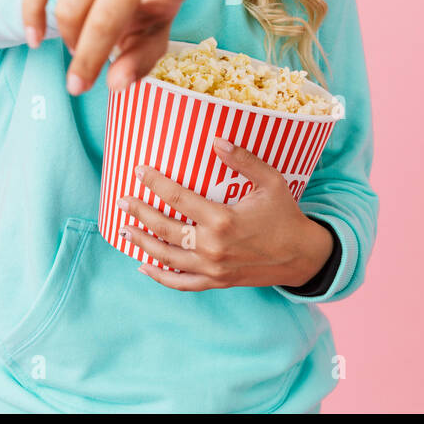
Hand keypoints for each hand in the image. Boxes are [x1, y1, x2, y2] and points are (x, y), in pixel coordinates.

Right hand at [20, 0, 193, 95]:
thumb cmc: (138, 7)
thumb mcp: (148, 36)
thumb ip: (138, 61)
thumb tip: (116, 84)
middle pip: (105, 19)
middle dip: (88, 59)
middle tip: (78, 85)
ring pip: (70, 9)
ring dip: (70, 38)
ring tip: (78, 45)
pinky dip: (33, 14)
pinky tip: (35, 37)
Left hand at [117, 137, 334, 290]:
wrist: (302, 256)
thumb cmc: (285, 215)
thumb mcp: (271, 182)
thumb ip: (243, 160)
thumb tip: (216, 140)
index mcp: (223, 220)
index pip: (178, 199)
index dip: (155, 184)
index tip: (139, 171)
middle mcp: (212, 247)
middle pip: (164, 229)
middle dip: (139, 213)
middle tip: (121, 199)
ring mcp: (212, 268)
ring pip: (166, 258)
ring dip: (141, 243)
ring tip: (124, 229)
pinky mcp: (216, 282)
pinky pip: (181, 283)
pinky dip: (160, 277)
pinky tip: (143, 266)